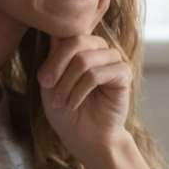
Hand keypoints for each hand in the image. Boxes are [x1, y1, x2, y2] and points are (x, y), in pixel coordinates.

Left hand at [38, 0, 129, 156]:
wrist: (85, 138)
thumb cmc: (66, 111)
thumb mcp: (50, 81)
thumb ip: (52, 56)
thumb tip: (52, 29)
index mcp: (82, 45)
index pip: (66, 34)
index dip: (53, 56)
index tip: (44, 81)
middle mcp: (99, 48)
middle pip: (75, 41)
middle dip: (57, 67)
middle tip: (49, 88)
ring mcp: (113, 59)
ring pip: (84, 60)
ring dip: (67, 84)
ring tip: (61, 102)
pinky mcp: (124, 73)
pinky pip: (96, 75)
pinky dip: (79, 91)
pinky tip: (74, 104)